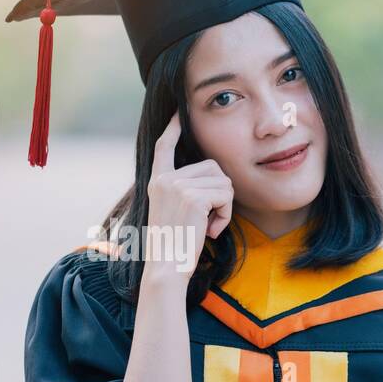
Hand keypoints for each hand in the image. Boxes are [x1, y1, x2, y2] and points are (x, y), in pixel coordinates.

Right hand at [144, 112, 232, 280]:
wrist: (166, 268)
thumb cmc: (174, 247)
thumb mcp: (173, 211)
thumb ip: (184, 189)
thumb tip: (213, 173)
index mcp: (157, 181)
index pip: (163, 146)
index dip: (172, 128)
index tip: (178, 113)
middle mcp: (165, 178)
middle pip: (212, 166)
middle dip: (220, 193)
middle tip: (207, 220)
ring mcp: (177, 186)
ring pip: (223, 181)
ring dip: (224, 206)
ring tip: (208, 227)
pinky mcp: (193, 197)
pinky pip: (226, 195)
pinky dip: (226, 215)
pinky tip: (211, 231)